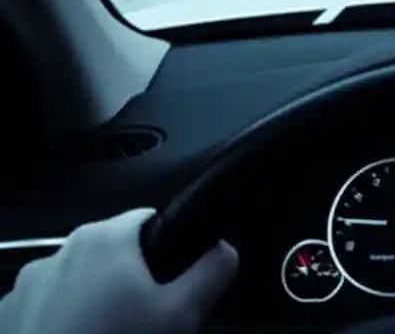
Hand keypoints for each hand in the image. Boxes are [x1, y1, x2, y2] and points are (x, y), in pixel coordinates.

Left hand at [0, 208, 237, 333]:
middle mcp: (57, 252)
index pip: (148, 220)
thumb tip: (223, 249)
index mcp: (102, 238)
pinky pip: (45, 310)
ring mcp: (23, 287)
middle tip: (146, 321)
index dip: (168, 250)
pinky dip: (61, 324)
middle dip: (130, 280)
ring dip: (94, 302)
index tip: (172, 287)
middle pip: (111, 254)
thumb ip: (211, 272)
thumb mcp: (182, 315)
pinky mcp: (5, 319)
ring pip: (77, 283)